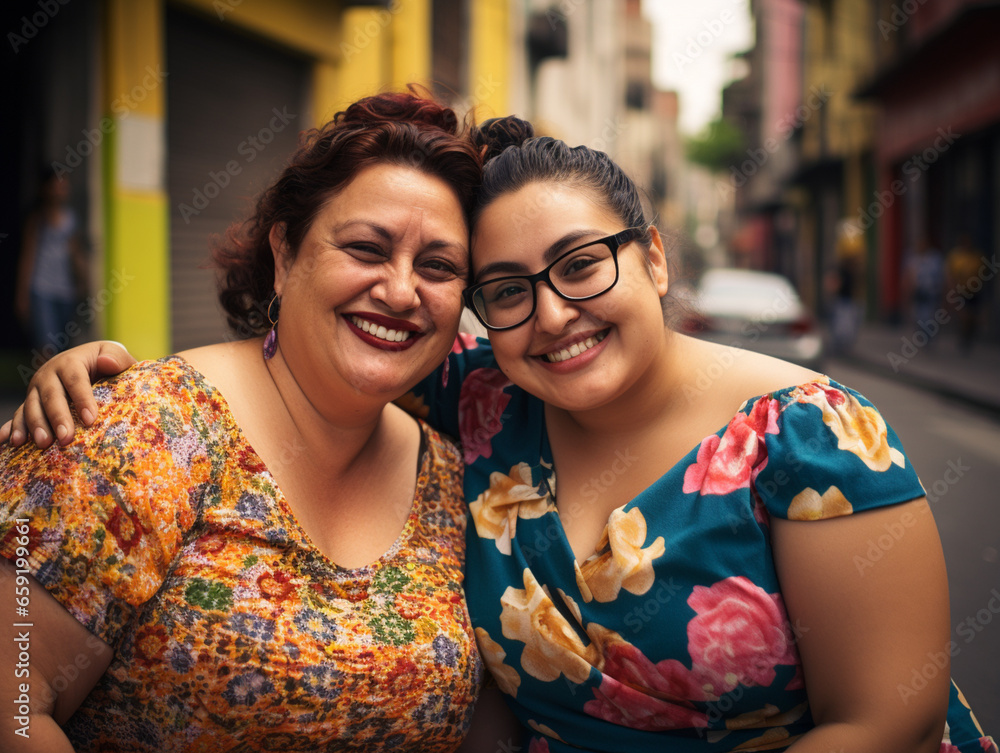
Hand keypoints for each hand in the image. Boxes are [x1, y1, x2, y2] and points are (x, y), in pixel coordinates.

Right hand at [0, 341, 136, 447]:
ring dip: (35, 426)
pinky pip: (18, 416)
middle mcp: (48, 375)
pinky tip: (12, 442)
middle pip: (51, 396)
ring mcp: (36, 390)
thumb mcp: (114, 354)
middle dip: (57, 418)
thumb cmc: (106, 362)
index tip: (90, 419)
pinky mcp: (29, 403)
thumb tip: (106, 362)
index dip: (82, 399)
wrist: (88, 362)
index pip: (75, 380)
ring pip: (31, 407)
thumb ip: (116, 356)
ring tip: (43, 443)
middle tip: (66, 438)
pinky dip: (14, 428)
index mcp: (69, 362)